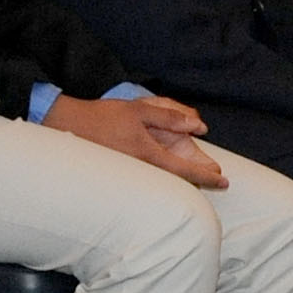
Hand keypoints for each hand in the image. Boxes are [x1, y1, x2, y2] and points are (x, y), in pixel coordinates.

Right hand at [44, 93, 225, 188]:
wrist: (68, 127)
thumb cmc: (103, 117)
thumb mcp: (139, 110)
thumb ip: (170, 117)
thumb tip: (199, 126)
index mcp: (148, 154)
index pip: (185, 171)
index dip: (207, 176)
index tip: (224, 182)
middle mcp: (141, 170)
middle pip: (176, 180)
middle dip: (196, 179)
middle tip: (213, 176)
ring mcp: (132, 175)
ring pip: (164, 180)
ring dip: (179, 177)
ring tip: (193, 172)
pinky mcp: (123, 176)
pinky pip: (150, 179)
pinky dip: (164, 175)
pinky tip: (164, 168)